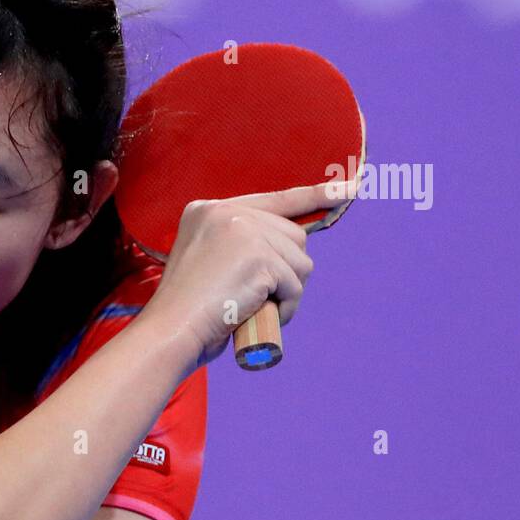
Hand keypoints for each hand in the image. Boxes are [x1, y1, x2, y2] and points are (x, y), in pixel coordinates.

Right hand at [137, 175, 358, 370]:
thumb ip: (241, 245)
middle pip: (292, 234)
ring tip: (252, 307)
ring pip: (299, 260)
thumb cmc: (188, 312)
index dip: (315, 195)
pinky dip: (284, 307)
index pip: (274, 199)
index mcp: (207, 209)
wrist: (169, 332)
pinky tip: (257, 314)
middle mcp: (225, 211)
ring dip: (286, 292)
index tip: (350, 188)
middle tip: (255, 297)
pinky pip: (294, 284)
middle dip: (286, 271)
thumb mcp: (209, 263)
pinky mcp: (259, 257)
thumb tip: (295, 246)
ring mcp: (242, 231)